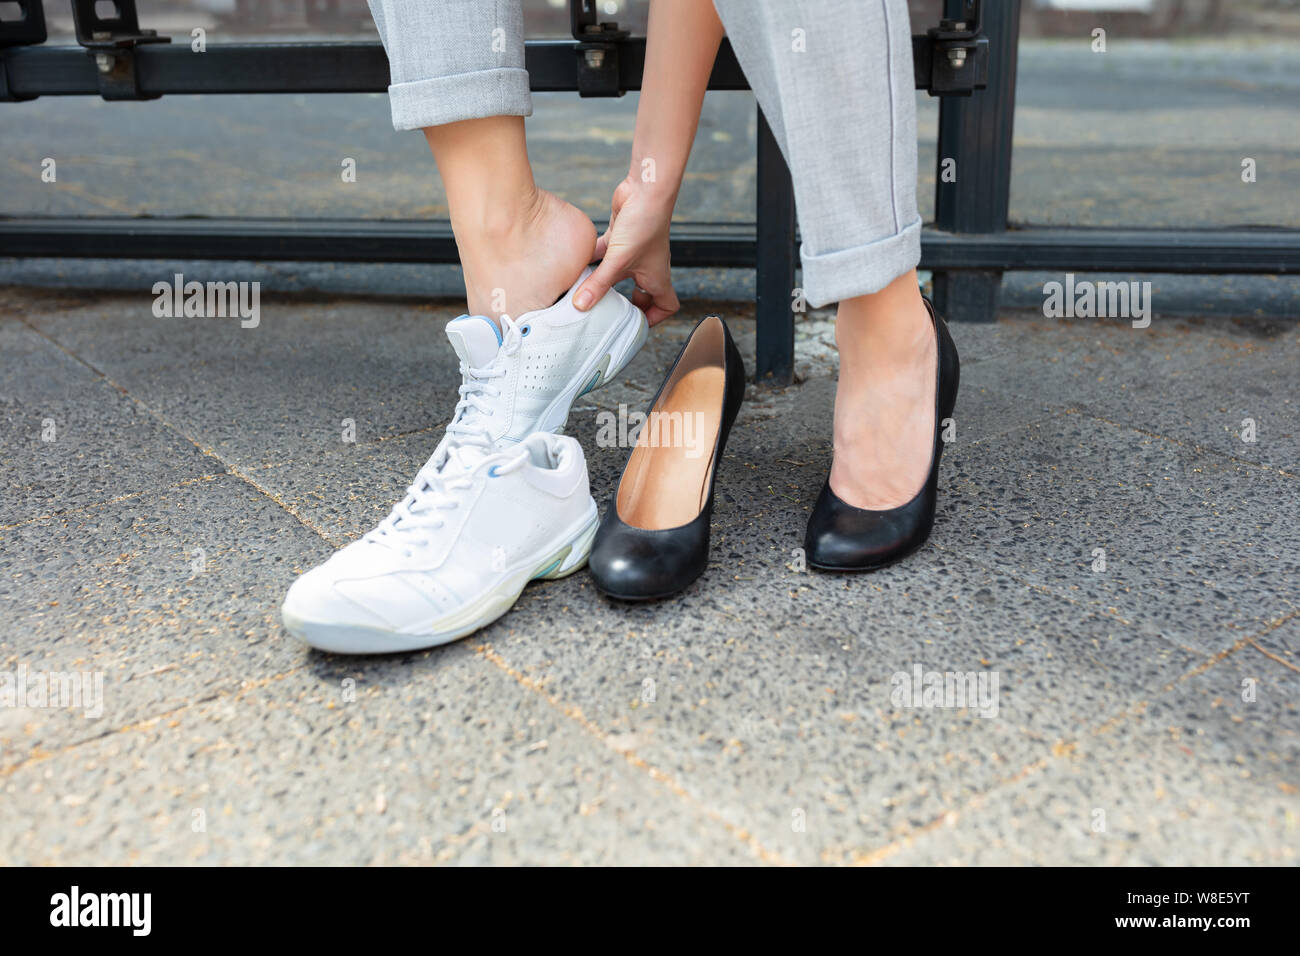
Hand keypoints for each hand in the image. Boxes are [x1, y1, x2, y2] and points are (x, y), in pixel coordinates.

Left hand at [574, 177, 679, 324]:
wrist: (646, 188)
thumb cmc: (645, 224)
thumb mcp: (618, 261)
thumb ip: (599, 284)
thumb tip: (581, 306)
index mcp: (657, 277)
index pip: (667, 305)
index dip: (655, 318)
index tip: (636, 324)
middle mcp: (648, 266)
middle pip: (643, 293)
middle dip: (628, 305)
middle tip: (609, 312)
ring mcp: (634, 251)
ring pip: (621, 275)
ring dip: (607, 283)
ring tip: (589, 293)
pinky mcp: (620, 236)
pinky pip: (606, 255)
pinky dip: (594, 260)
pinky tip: (576, 265)